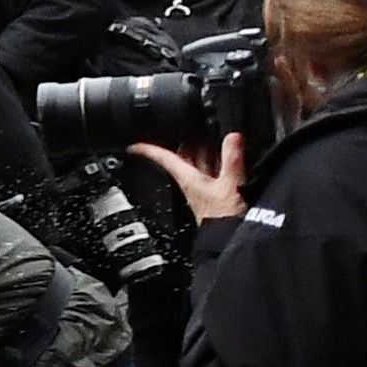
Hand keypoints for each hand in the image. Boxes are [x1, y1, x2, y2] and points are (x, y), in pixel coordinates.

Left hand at [128, 133, 248, 223]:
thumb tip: (232, 137)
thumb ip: (232, 160)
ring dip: (201, 149)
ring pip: (198, 164)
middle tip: (180, 126)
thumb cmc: (224, 220)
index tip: (134, 144)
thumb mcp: (231, 185)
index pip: (164, 159)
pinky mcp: (217, 194)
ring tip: (204, 131)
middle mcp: (192, 184)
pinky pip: (212, 172)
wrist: (233, 240)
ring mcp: (204, 189)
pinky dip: (216, 161)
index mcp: (188, 179)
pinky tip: (224, 154)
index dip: (148, 150)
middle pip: (183, 157)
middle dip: (183, 141)